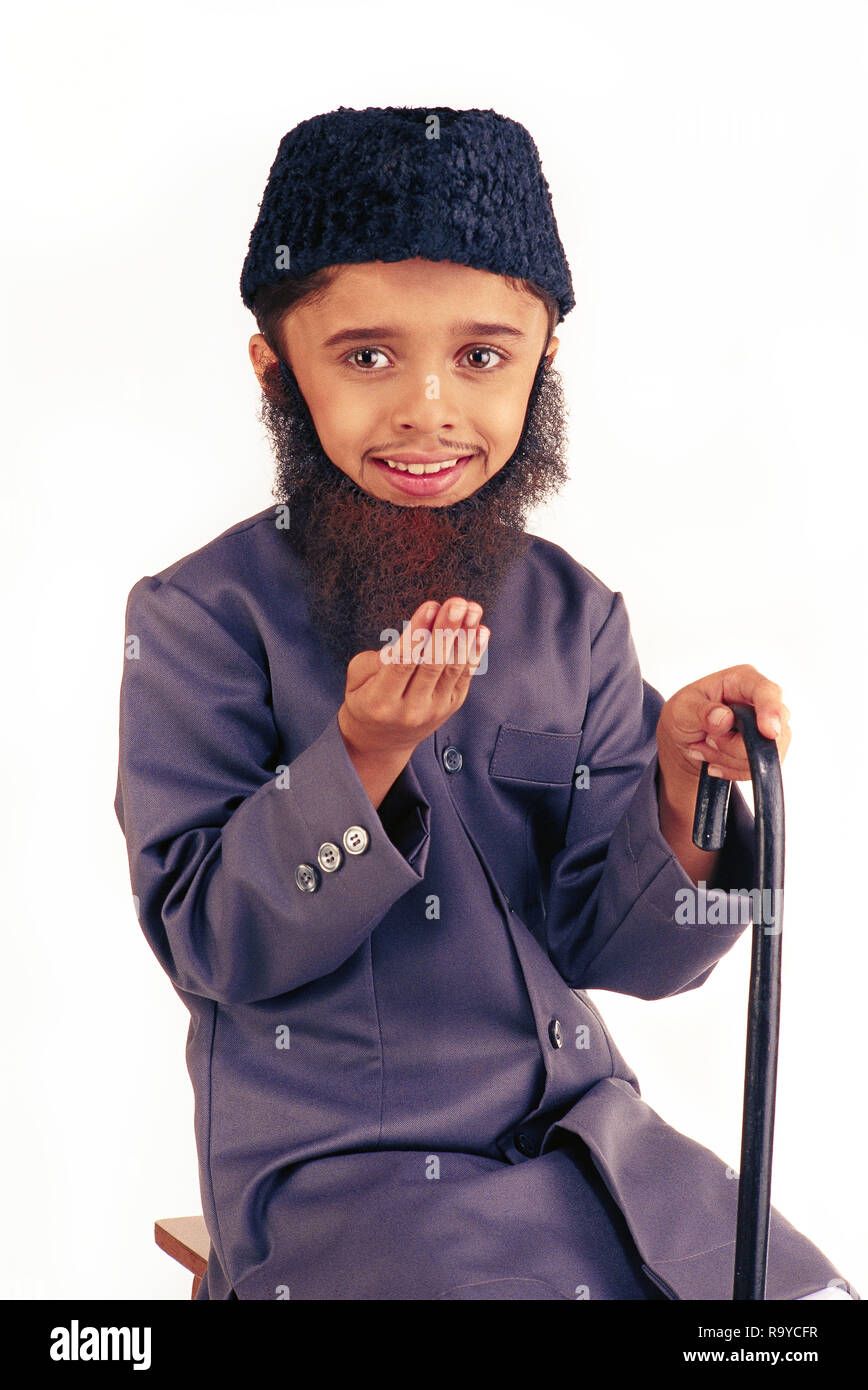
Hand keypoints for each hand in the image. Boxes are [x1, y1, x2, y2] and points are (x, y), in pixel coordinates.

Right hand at [338, 596, 488, 759]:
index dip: (418, 633)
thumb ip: (376, 659)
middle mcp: (410, 710)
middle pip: (432, 665)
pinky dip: (474, 652)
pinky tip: (480, 631)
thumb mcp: (356, 679)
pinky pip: (464, 678)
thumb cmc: (366, 699)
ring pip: (453, 670)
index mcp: (380, 701)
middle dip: (446, 630)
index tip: (430, 606)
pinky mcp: (450, 707)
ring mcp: (434, 711)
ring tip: (472, 609)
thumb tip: (408, 639)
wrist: (381, 741)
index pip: (402, 663)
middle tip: (456, 603)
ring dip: (465, 637)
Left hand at [656, 663, 790, 787]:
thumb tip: (725, 718)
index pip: (767, 691)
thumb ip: (700, 711)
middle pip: (767, 731)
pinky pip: (758, 769)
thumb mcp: (681, 709)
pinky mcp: (768, 749)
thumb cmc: (685, 715)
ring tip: (706, 747)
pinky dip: (732, 770)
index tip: (768, 732)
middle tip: (707, 740)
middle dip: (732, 745)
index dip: (771, 711)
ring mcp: (769, 726)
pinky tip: (715, 761)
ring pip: (763, 754)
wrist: (685, 740)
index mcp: (743, 680)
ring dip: (728, 759)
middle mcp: (761, 701)